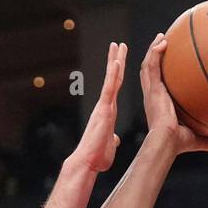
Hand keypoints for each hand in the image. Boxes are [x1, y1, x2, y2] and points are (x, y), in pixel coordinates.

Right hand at [73, 42, 125, 173]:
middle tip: (120, 45)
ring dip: (114, 61)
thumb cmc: (97, 157)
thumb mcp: (109, 146)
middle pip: (112, 79)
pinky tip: (117, 62)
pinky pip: (109, 89)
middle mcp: (105, 106)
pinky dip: (113, 75)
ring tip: (118, 46)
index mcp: (108, 112)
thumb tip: (115, 140)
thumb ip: (112, 139)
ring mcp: (103, 106)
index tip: (119, 61)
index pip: (114, 89)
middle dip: (116, 61)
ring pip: (111, 79)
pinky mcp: (103, 110)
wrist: (87, 162)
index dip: (117, 74)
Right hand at [141, 34, 207, 154]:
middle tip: (163, 43)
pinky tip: (163, 41)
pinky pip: (151, 66)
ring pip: (148, 66)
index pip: (160, 86)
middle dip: (155, 57)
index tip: (170, 65)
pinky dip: (155, 52)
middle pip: (151, 72)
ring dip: (152, 50)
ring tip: (161, 37)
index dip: (162, 75)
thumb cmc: (179, 144)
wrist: (167, 141)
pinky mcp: (152, 88)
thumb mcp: (199, 139)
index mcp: (161, 105)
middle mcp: (154, 96)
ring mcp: (151, 91)